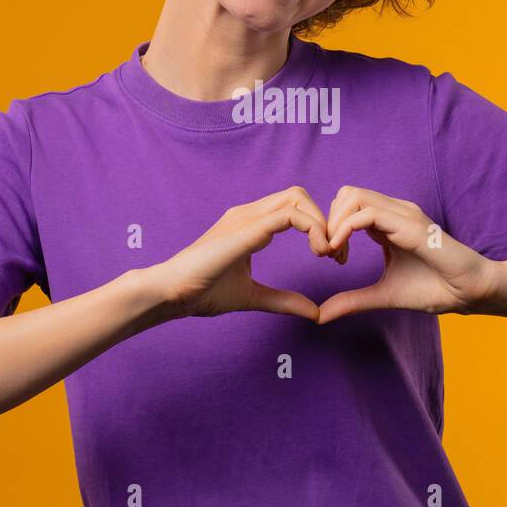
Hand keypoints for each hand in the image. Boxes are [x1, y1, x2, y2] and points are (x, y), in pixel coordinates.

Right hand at [148, 186, 341, 322]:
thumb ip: (283, 301)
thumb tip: (314, 312)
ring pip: (298, 198)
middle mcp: (249, 214)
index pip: (293, 207)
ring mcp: (247, 217)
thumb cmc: (202, 292)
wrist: (172, 293)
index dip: (318, 226)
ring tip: (327, 253)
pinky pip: (290, 215)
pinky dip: (313, 228)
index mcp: (250, 224)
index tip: (330, 256)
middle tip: (335, 254)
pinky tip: (318, 252)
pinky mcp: (247, 229)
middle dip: (325, 219)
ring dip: (322, 222)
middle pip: (299, 195)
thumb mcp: (253, 296)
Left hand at [317, 186, 499, 324]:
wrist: (469, 292)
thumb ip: (353, 300)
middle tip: (330, 254)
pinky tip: (343, 253)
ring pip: (353, 196)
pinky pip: (368, 213)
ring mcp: (403, 214)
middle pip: (346, 193)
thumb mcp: (383, 295)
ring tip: (335, 253)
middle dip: (328, 220)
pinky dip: (346, 229)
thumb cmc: (434, 289)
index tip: (331, 257)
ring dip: (335, 223)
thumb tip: (321, 315)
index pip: (348, 205)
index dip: (332, 226)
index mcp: (388, 222)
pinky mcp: (409, 224)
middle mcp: (394, 211)